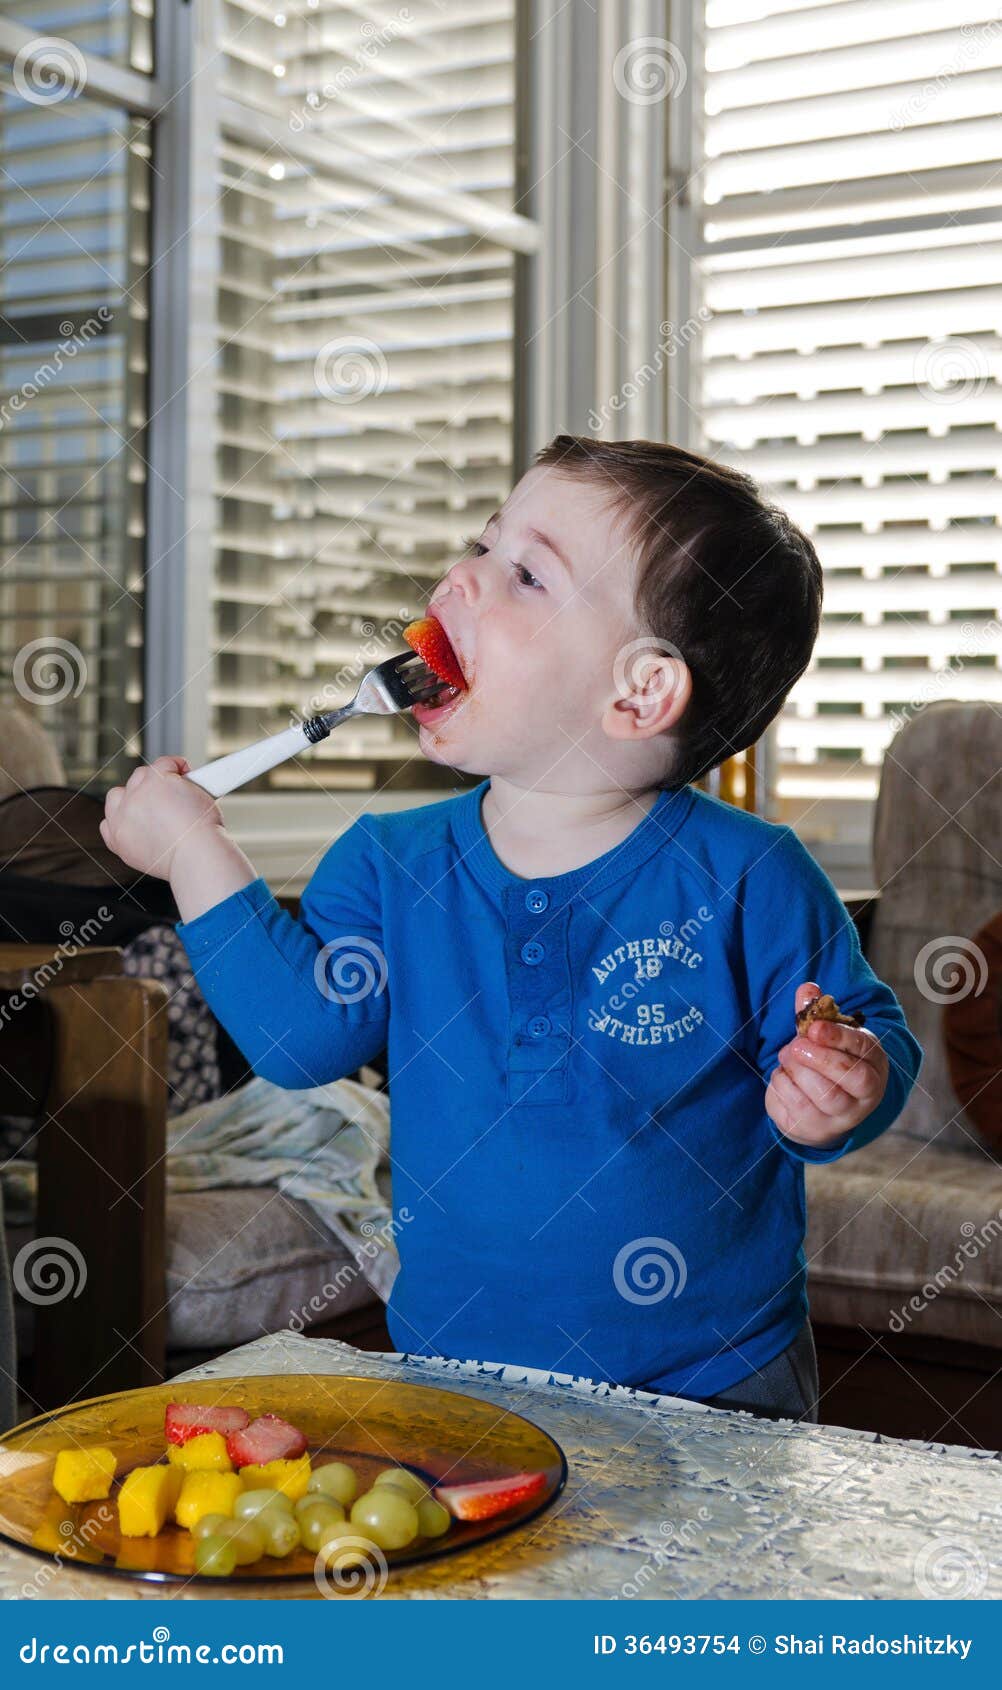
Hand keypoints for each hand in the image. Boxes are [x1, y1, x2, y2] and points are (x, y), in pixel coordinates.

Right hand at [100, 756, 223, 880]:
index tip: (145, 810)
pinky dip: (178, 766)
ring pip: (144, 774)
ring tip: (181, 792)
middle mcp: (122, 815)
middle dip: (145, 791)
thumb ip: (145, 838)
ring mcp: (138, 795)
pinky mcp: (156, 780)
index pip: (111, 813)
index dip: (129, 807)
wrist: (196, 857)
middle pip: (127, 790)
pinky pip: (165, 763)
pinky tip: (189, 776)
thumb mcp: (152, 859)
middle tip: (168, 800)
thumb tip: (157, 823)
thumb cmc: (186, 860)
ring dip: (161, 779)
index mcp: (118, 837)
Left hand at [765, 980, 888, 1149]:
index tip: (814, 1027)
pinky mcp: (813, 1130)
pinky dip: (782, 1086)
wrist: (821, 1110)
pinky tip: (782, 1074)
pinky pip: (794, 1109)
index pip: (864, 1053)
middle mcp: (864, 1098)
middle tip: (795, 1046)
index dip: (839, 1038)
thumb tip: (808, 989)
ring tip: (787, 1056)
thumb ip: (817, 1013)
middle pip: (848, 1079)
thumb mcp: (828, 1037)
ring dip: (797, 1071)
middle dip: (819, 1058)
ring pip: (823, 1097)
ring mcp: (840, 1119)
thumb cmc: (829, 1063)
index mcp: (874, 1066)